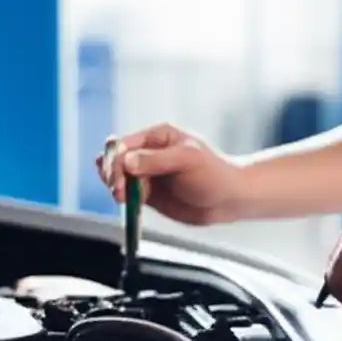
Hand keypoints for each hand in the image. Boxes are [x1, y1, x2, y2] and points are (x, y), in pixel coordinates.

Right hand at [98, 124, 246, 225]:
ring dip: (116, 187)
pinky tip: (131, 204)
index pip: (124, 144)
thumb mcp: (187, 160)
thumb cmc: (214, 173)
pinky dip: (124, 199)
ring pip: (118, 177)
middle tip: (119, 191)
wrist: (229, 199)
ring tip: (124, 197)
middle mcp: (149, 153)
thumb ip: (156, 160)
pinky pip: (127, 194)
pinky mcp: (149, 194)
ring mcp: (148, 174)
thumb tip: (126, 162)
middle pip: (116, 160)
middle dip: (112, 175)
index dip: (116, 160)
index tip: (119, 177)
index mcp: (158, 136)